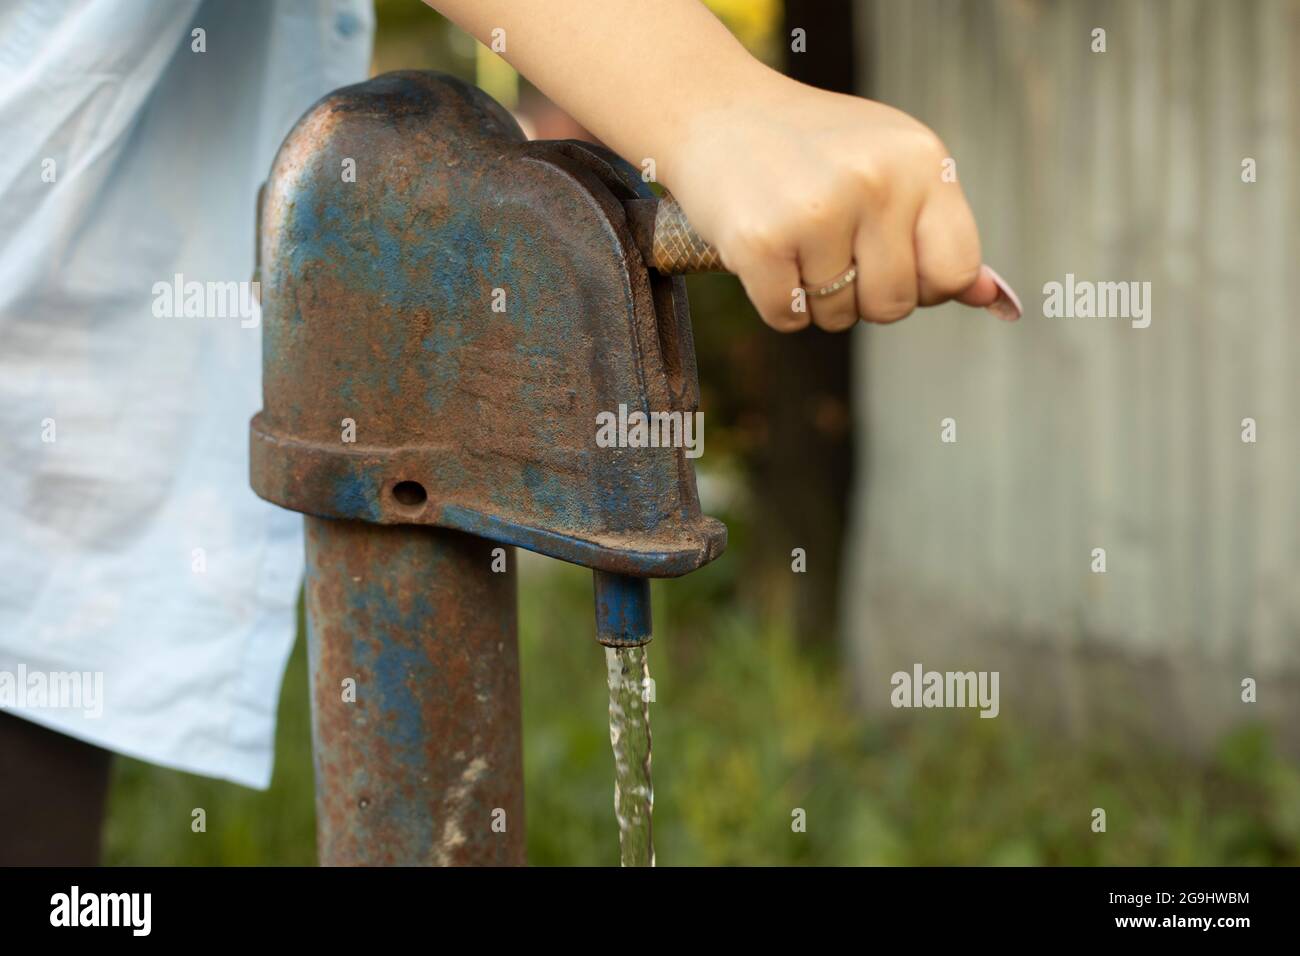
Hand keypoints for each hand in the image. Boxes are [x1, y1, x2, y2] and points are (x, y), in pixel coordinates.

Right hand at [661, 72, 1015, 330]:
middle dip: (862, 296)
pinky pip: (789, 318)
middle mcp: (876, 181)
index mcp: (921, 161)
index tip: (890, 259)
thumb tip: (994, 301)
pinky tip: (767, 251)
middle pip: (894, 305)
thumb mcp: (891, 168)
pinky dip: (776, 300)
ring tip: (796, 238)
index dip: (923, 283)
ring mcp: (817, 211)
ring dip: (815, 296)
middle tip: (832, 247)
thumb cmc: (813, 149)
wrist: (717, 113)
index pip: (954, 271)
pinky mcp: (761, 241)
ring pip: (838, 317)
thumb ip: (940, 232)